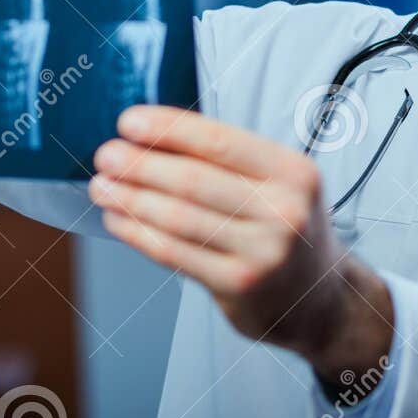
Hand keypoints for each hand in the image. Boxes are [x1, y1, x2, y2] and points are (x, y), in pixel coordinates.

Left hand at [88, 106, 393, 390]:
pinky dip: (138, 233)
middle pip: (193, 181)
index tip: (128, 122)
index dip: (168, 130)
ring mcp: (263, 252)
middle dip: (140, 165)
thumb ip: (226, 161)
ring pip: (178, 218)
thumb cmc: (283, 226)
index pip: (220, 142)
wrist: (316, 295)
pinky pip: (174, 253)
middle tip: (106, 156)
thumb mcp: (277, 183)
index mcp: (294, 172)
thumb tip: (149, 135)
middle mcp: (285, 211)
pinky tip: (119, 219)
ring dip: (130, 199)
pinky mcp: (238, 285)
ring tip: (102, 187)